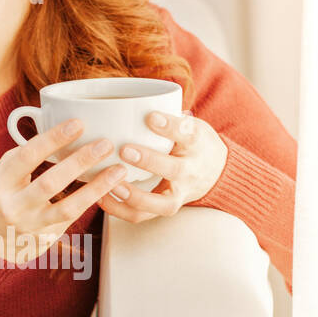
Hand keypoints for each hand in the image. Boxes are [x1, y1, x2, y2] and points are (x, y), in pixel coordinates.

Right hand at [0, 117, 125, 262]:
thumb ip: (26, 155)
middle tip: (105, 144)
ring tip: (118, 170)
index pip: (27, 156)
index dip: (53, 139)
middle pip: (50, 182)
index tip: (78, 123)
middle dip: (80, 162)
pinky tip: (110, 187)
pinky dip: (92, 200)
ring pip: (68, 207)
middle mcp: (13, 207)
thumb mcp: (1, 173)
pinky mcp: (45, 238)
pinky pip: (74, 217)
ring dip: (96, 187)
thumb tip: (61, 129)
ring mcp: (30, 226)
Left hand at [98, 110, 227, 223]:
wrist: (215, 172)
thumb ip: (168, 115)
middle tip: (125, 149)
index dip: (170, 126)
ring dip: (135, 196)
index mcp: (196, 144)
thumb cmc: (192, 143)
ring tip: (113, 185)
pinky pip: (144, 216)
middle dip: (150, 161)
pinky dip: (122, 211)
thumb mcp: (189, 124)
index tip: (151, 117)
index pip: (188, 133)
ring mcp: (180, 193)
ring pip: (161, 203)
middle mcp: (191, 171)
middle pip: (175, 169)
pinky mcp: (166, 208)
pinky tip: (102, 198)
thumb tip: (130, 100)